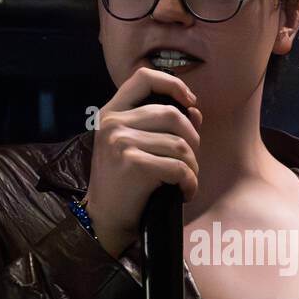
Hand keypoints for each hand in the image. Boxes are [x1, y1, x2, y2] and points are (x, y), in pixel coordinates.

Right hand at [86, 67, 204, 257]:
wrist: (103, 220)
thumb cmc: (123, 185)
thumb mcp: (132, 146)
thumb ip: (159, 126)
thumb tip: (194, 112)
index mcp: (111, 113)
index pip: (144, 77)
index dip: (173, 84)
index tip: (190, 103)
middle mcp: (113, 123)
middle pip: (172, 114)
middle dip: (192, 139)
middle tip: (189, 161)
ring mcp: (121, 141)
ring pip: (180, 144)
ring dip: (192, 167)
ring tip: (186, 181)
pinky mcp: (133, 163)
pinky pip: (179, 168)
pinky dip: (189, 183)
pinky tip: (184, 193)